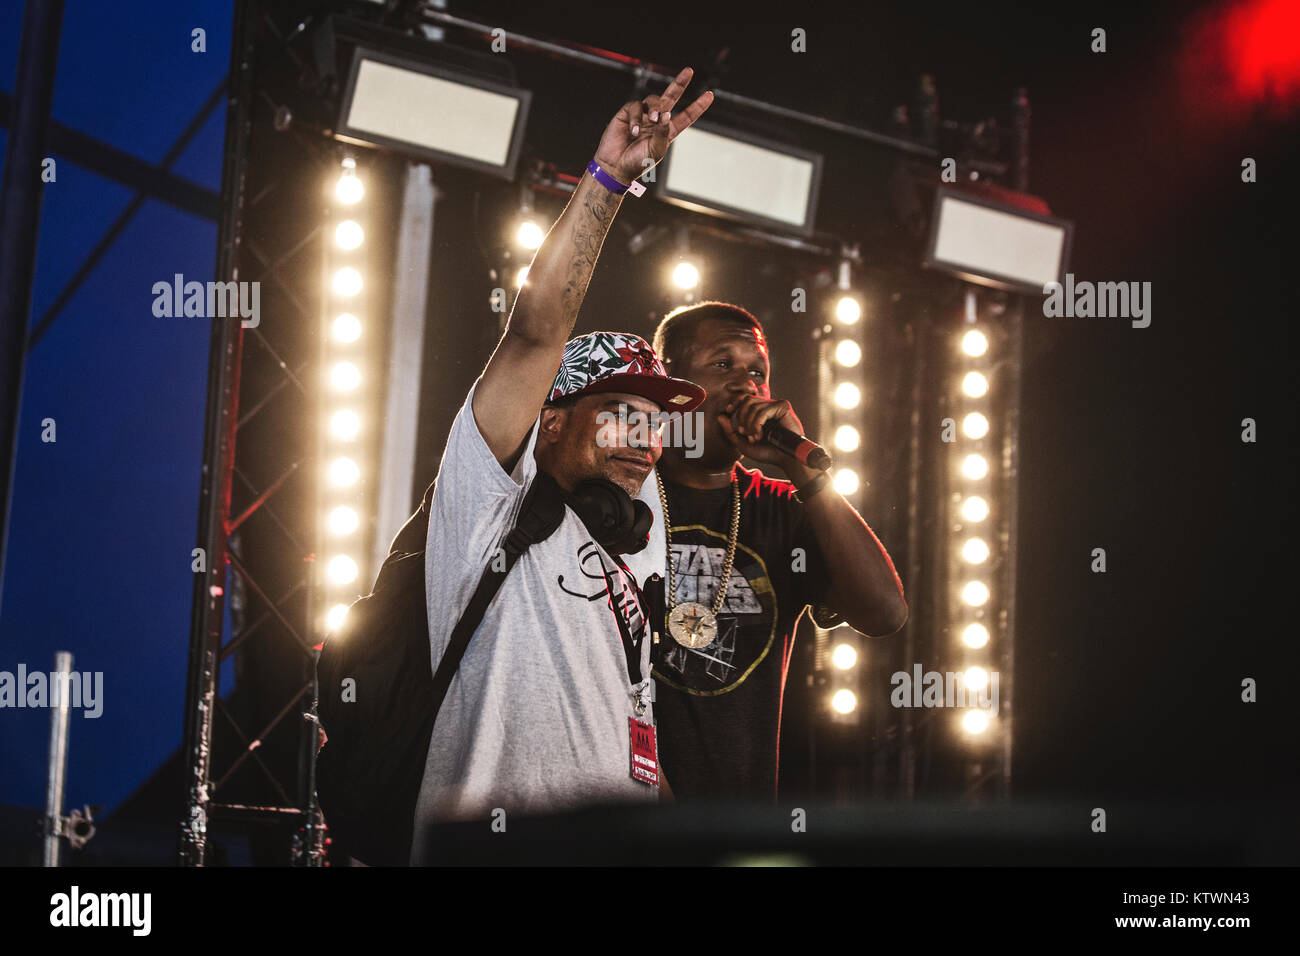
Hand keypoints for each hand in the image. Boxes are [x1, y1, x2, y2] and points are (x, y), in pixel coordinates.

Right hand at [592, 66, 713, 184]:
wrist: (615, 165)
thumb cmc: (637, 162)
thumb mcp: (656, 150)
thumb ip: (663, 132)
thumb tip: (666, 113)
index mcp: (667, 131)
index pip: (686, 116)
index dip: (698, 106)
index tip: (710, 95)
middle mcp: (656, 121)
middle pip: (671, 98)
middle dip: (680, 83)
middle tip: (689, 71)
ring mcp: (643, 115)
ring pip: (654, 100)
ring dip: (655, 107)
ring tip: (652, 120)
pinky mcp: (627, 113)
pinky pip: (635, 106)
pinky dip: (636, 117)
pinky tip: (634, 130)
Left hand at [718, 394, 808, 468]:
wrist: (784, 459)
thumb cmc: (767, 452)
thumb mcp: (743, 443)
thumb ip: (731, 431)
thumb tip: (720, 416)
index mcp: (761, 411)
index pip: (745, 397)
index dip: (735, 402)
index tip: (728, 411)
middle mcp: (769, 405)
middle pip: (747, 400)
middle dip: (741, 417)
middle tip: (745, 433)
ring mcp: (776, 405)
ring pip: (753, 406)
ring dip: (750, 424)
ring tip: (754, 438)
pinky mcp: (783, 407)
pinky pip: (763, 410)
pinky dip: (757, 424)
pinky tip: (760, 435)